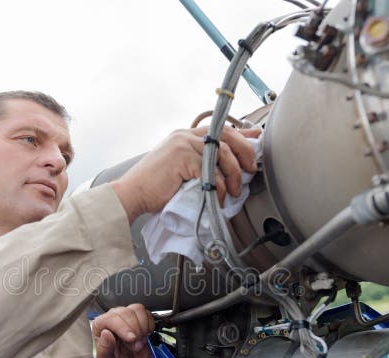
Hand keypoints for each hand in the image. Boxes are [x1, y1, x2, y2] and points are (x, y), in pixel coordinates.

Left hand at [92, 304, 154, 357]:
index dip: (123, 327)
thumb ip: (104, 349)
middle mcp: (113, 318)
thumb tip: (106, 334)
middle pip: (126, 312)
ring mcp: (127, 317)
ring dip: (142, 327)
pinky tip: (145, 335)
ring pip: (137, 310)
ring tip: (139, 341)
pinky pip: (147, 313)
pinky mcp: (140, 318)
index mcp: (100, 326)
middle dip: (134, 330)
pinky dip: (149, 325)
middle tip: (135, 345)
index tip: (131, 339)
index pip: (111, 318)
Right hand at [111, 126, 260, 222]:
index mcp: (185, 136)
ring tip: (232, 191)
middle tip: (251, 169)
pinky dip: (218, 187)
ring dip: (233, 174)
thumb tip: (225, 170)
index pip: (220, 129)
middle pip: (226, 135)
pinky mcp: (181, 158)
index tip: (256, 139)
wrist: (132, 194)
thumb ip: (202, 164)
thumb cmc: (155, 188)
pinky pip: (210, 171)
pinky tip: (218, 198)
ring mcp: (183, 144)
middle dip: (244, 152)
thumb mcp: (183, 171)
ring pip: (221, 153)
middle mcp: (185, 135)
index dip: (242, 134)